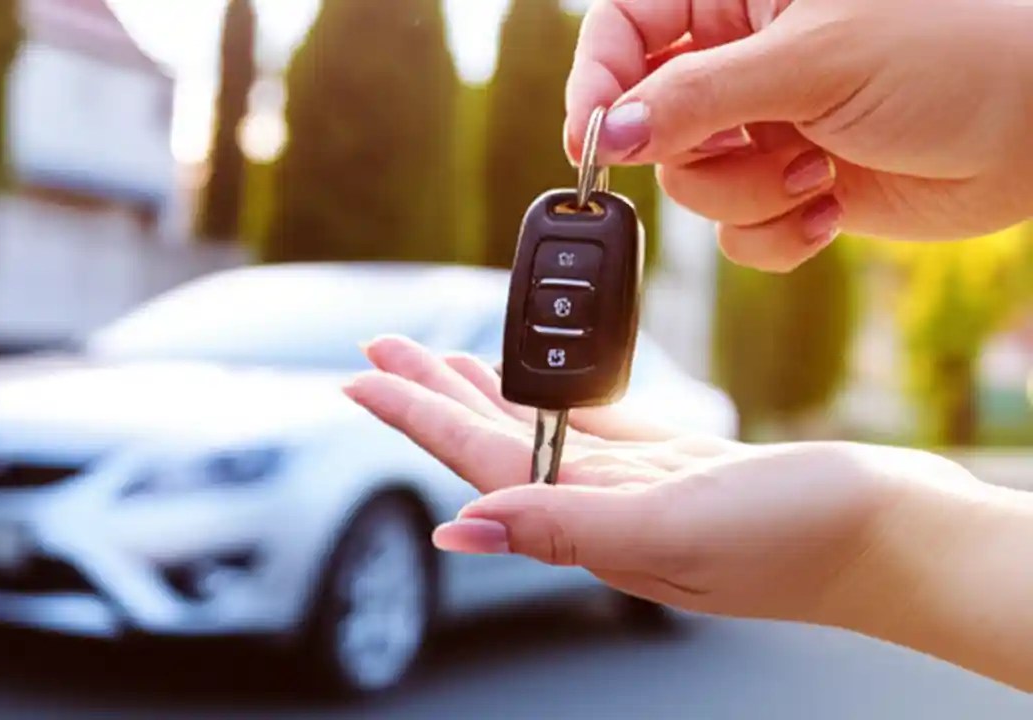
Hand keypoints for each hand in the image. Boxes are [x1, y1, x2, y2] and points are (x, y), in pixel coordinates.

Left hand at [345, 336, 993, 626]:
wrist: (895, 538)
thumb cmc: (801, 544)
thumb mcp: (670, 532)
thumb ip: (562, 528)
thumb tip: (459, 526)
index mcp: (587, 520)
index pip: (476, 457)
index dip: (413, 414)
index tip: (360, 375)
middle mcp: (601, 506)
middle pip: (491, 438)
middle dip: (430, 391)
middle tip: (378, 350)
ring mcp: (639, 487)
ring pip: (538, 428)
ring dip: (483, 389)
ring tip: (438, 358)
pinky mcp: (681, 467)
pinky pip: (598, 424)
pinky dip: (560, 399)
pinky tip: (541, 385)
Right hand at [565, 0, 1032, 270]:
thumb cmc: (954, 54)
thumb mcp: (811, 64)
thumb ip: (695, 99)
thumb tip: (605, 134)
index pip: (624, 29)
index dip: (598, 84)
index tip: (592, 140)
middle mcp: (741, 61)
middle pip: (649, 121)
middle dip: (699, 154)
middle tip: (753, 148)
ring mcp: (763, 125)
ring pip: (691, 184)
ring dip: (749, 196)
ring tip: (817, 171)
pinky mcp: (789, 184)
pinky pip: (736, 231)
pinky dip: (777, 233)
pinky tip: (832, 205)